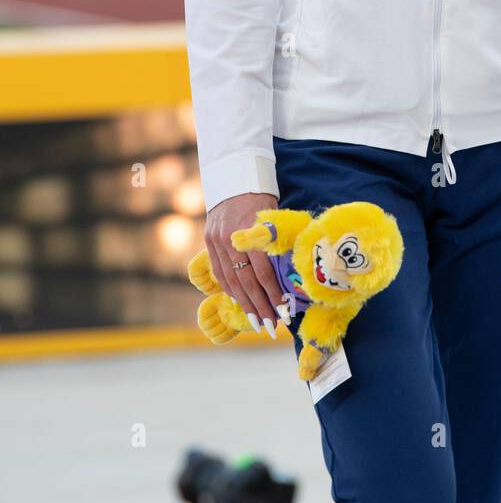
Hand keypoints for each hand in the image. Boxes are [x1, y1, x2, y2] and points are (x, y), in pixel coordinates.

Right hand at [205, 192, 281, 335]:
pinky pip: (219, 272)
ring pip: (231, 281)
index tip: (284, 313)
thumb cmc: (261, 195)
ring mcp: (216, 241)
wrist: (233, 174)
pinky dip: (230, 289)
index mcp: (250, 233)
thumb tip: (289, 275)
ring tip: (258, 323)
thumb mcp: (271, 216)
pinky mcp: (209, 241)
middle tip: (272, 328)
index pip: (262, 273)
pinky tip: (240, 302)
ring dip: (245, 305)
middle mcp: (230, 240)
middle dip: (260, 308)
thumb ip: (274, 244)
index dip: (273, 295)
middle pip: (246, 282)